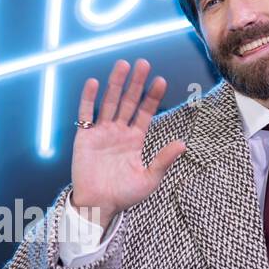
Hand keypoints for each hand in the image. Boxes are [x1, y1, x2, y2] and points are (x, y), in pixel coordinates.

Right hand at [71, 58, 184, 229]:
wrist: (97, 205)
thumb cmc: (123, 196)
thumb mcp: (149, 179)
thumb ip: (164, 160)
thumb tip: (183, 144)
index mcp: (135, 140)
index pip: (145, 112)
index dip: (152, 97)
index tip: (161, 81)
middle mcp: (119, 132)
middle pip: (128, 102)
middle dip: (136, 83)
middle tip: (144, 63)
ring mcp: (101, 132)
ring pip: (110, 102)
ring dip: (116, 84)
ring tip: (122, 65)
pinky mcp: (85, 137)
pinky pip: (86, 114)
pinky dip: (88, 98)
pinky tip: (94, 82)